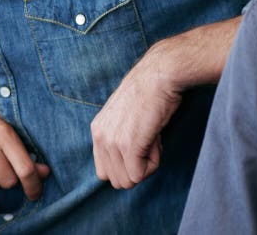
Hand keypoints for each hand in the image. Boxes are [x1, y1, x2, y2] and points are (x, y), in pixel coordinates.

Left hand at [90, 48, 181, 188]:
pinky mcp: (128, 145)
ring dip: (146, 166)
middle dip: (137, 168)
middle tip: (147, 142)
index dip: (127, 166)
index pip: (104, 172)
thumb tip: (129, 168)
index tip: (140, 145)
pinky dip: (153, 163)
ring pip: (128, 181)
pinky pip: (139, 175)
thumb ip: (119, 138)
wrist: (159, 76)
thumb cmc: (149, 95)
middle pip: (116, 180)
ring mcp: (112, 141)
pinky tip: (155, 139)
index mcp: (97, 130)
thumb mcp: (124, 118)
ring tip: (151, 138)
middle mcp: (100, 136)